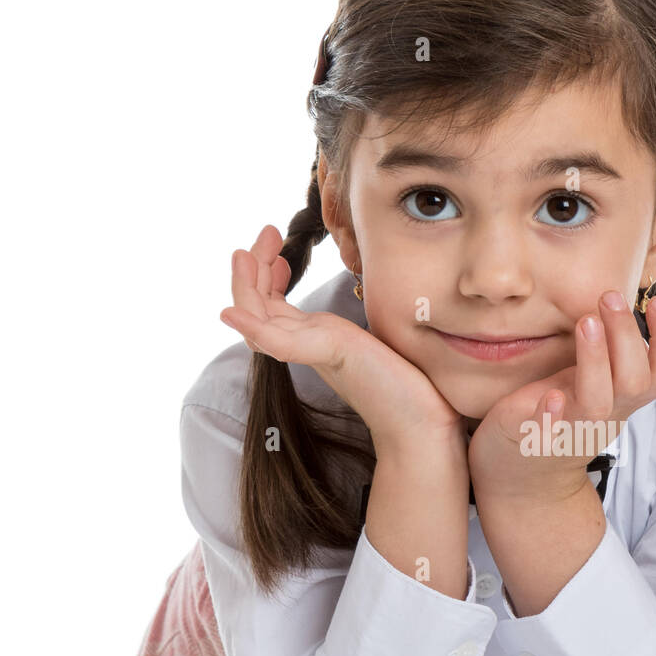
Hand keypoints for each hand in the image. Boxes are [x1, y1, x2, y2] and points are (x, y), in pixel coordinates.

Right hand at [220, 225, 463, 454]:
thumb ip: (349, 326)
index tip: (277, 248)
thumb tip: (354, 299)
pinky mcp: (330, 356)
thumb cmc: (405, 382)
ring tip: (243, 254)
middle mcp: (308, 345)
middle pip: (257, 308)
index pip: (271, 305)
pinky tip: (232, 312)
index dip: (265, 274)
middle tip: (265, 234)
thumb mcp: (371, 340)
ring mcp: (315, 351)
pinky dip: (252, 327)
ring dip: (244, 287)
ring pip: (258, 321)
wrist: (423, 422)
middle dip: (251, 269)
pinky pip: (279, 343)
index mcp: (315, 339)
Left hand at [467, 290, 655, 500]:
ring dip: (594, 361)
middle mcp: (605, 414)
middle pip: (635, 381)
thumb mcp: (599, 381)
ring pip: (596, 402)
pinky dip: (550, 416)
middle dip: (626, 336)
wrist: (526, 474)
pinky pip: (545, 433)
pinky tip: (551, 396)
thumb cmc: (564, 413)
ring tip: (586, 322)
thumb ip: (614, 350)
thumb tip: (625, 298)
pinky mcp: (532, 437)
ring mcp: (570, 428)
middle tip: (610, 296)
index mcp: (624, 397)